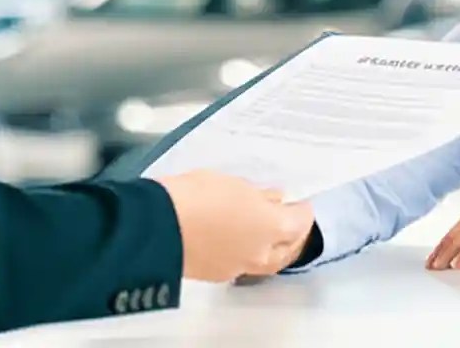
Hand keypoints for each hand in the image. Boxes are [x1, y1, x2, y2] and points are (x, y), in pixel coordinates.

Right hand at [156, 171, 313, 281]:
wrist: (157, 227)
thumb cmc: (197, 195)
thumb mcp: (232, 184)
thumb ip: (258, 195)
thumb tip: (273, 200)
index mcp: (272, 226)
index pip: (300, 222)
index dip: (302, 210)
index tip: (298, 200)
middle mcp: (261, 253)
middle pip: (289, 248)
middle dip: (292, 234)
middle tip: (287, 219)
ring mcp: (239, 267)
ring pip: (267, 262)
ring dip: (272, 248)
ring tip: (265, 233)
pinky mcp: (217, 275)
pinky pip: (243, 266)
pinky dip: (248, 254)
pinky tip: (239, 243)